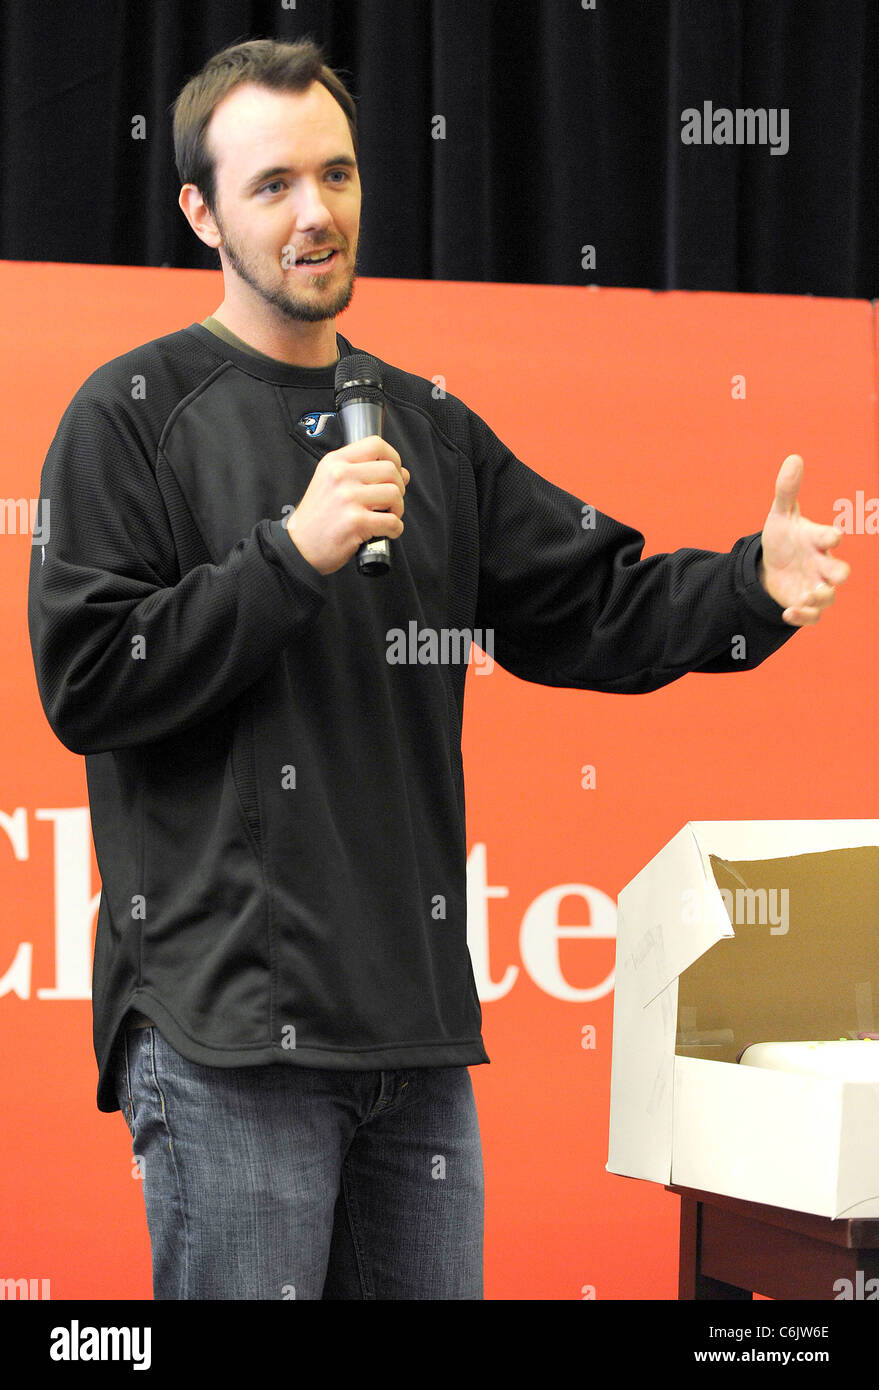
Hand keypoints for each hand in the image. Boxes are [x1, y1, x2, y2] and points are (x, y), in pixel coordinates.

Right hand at [285, 436, 409, 574]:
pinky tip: (384, 532)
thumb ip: (362, 473)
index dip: (394, 458)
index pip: (376, 445)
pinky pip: (392, 521)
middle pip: (390, 470)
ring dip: (397, 509)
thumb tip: (403, 473)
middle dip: (398, 488)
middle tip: (389, 502)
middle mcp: (340, 476)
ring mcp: (348, 498)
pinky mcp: (356, 521)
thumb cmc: (318, 518)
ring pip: (395, 494)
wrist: (299, 547)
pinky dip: (395, 529)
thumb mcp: (330, 482)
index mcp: (334, 462)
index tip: (395, 472)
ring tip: (385, 516)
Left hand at [759, 455, 849, 624]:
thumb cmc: (783, 538)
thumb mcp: (781, 515)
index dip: (832, 537)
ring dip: (819, 598)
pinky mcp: (806, 603)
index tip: (832, 536)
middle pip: (839, 572)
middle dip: (837, 574)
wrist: (772, 565)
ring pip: (828, 597)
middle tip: (829, 577)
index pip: (830, 538)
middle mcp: (822, 564)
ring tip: (805, 597)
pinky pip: (813, 615)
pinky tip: (788, 612)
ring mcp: (815, 585)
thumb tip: (794, 458)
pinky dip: (803, 616)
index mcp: (818, 540)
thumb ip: (787, 491)